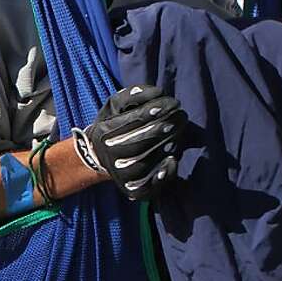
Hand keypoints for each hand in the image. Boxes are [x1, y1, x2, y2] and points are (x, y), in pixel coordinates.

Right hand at [73, 85, 185, 200]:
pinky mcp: (130, 189)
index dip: (153, 111)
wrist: (99, 155)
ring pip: (142, 165)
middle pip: (137, 144)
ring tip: (179, 133)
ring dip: (163, 148)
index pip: (130, 122)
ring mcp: (119, 175)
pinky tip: (173, 161)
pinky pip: (146, 188)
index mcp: (103, 133)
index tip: (173, 102)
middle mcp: (109, 156)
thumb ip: (133, 95)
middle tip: (181, 116)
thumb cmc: (113, 125)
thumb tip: (157, 91)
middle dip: (162, 129)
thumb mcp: (116, 105)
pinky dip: (161, 176)